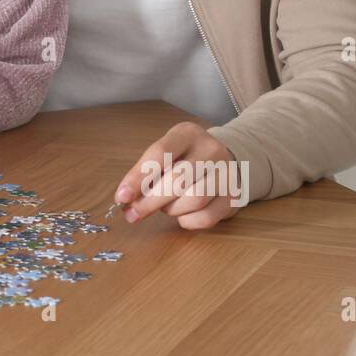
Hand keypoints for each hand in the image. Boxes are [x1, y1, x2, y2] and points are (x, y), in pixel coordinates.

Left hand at [115, 121, 246, 230]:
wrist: (224, 160)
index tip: (122, 197)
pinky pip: (207, 217)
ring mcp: (226, 172)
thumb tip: (125, 200)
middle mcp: (210, 149)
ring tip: (164, 208)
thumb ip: (146, 173)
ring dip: (171, 210)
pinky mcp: (234, 196)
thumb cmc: (184, 158)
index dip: (138, 178)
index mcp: (187, 133)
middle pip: (177, 180)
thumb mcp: (166, 153)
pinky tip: (181, 216)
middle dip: (149, 201)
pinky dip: (187, 221)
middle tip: (132, 213)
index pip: (160, 154)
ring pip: (194, 199)